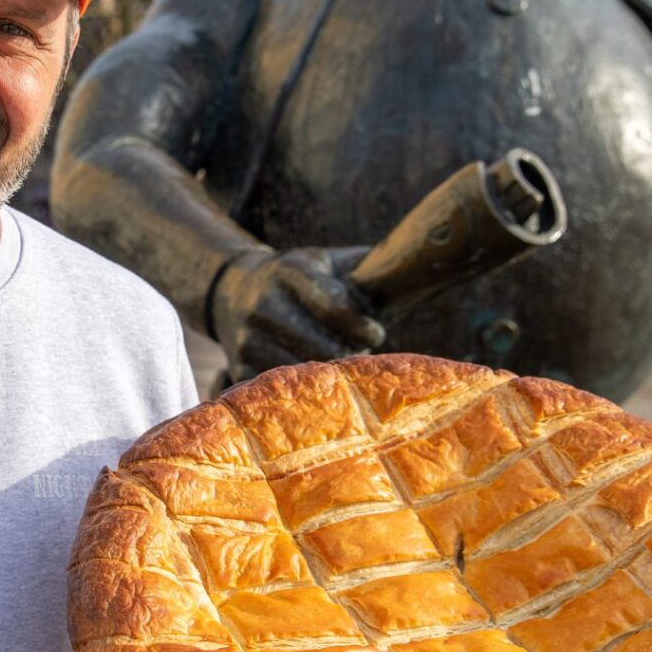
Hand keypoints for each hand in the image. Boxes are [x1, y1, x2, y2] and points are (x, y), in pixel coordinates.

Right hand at [210, 246, 384, 382]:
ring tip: (341, 366)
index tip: (377, 333)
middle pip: (321, 346)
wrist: (233, 291)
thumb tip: (417, 270)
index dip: (362, 327)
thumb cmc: (303, 279)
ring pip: (304, 370)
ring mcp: (247, 335)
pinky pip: (283, 389)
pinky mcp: (240, 364)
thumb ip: (366, 268)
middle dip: (349, 354)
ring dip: (330, 375)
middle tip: (360, 354)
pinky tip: (317, 380)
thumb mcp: (328, 262)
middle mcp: (263, 301)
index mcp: (290, 269)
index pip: (334, 305)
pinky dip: (306, 389)